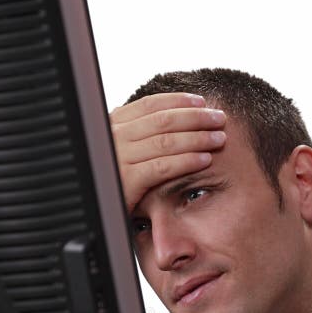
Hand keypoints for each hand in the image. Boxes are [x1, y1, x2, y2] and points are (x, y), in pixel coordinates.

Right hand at [109, 93, 226, 213]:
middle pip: (162, 120)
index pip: (149, 105)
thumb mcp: (119, 151)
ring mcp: (119, 156)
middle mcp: (115, 136)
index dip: (178, 102)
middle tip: (219, 118)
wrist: (92, 211)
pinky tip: (205, 160)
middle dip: (195, 117)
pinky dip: (187, 161)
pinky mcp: (127, 180)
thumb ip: (136, 136)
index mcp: (112, 125)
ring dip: (197, 138)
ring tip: (219, 138)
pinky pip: (163, 167)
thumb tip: (168, 120)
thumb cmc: (111, 182)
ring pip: (166, 141)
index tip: (201, 102)